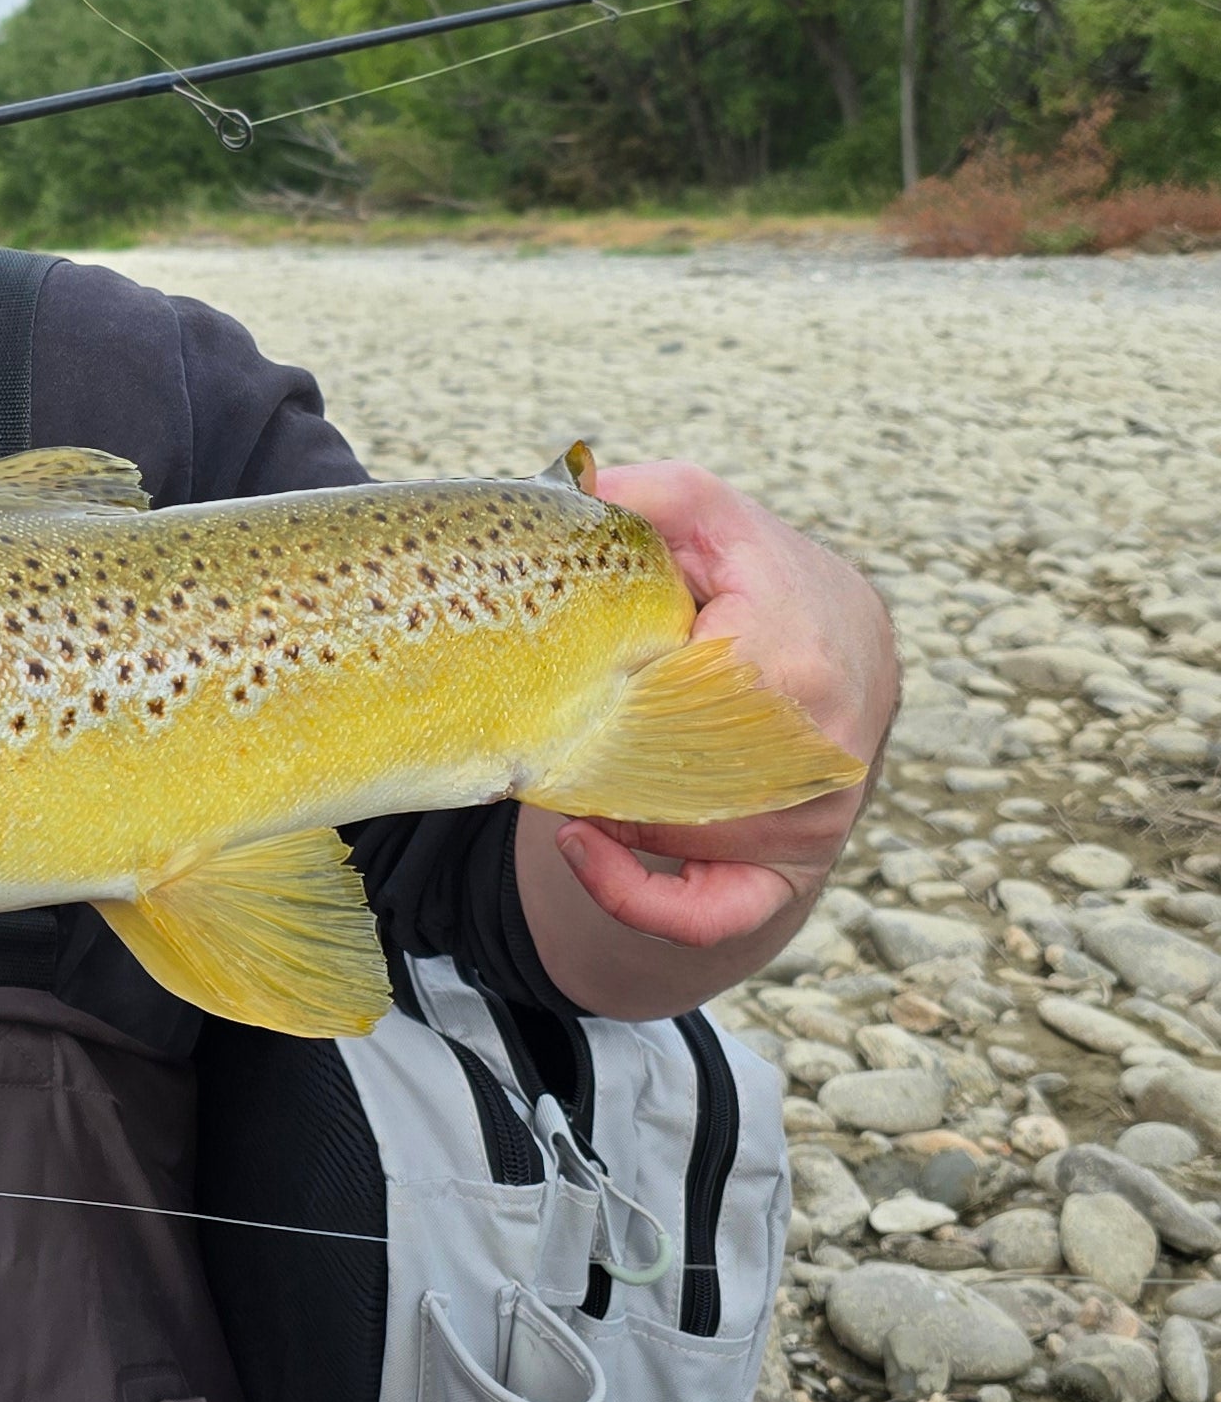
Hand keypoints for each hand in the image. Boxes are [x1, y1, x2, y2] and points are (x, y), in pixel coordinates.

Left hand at [548, 459, 897, 961]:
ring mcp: (805, 822)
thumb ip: (656, 495)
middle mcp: (813, 752)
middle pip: (666, 773)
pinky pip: (705, 915)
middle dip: (598, 749)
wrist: (846, 658)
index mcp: (794, 660)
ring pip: (672, 838)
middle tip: (554, 718)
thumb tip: (580, 486)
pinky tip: (583, 849)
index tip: (572, 662)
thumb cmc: (767, 580)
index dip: (608, 680)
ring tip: (576, 758)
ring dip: (607, 804)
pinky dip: (635, 897)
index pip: (675, 691)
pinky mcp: (785, 873)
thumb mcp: (714, 517)